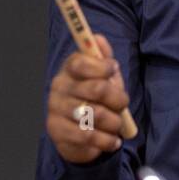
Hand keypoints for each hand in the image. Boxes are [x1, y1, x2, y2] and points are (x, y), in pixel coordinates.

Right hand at [46, 34, 130, 164]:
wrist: (80, 134)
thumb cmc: (95, 100)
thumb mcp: (104, 78)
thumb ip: (103, 59)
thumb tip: (98, 38)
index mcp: (69, 70)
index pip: (80, 63)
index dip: (101, 67)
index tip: (113, 70)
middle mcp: (59, 87)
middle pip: (96, 89)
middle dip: (118, 99)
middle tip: (123, 104)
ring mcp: (56, 110)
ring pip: (95, 115)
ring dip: (114, 122)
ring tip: (117, 125)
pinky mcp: (58, 132)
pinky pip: (88, 137)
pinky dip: (106, 141)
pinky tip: (113, 141)